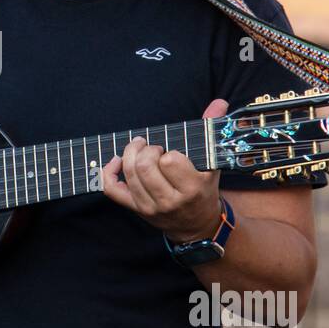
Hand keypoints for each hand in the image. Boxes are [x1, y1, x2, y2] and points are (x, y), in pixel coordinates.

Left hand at [100, 98, 228, 239]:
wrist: (197, 226)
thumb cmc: (203, 190)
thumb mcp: (212, 163)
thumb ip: (211, 130)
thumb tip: (219, 102)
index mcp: (192, 188)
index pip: (170, 161)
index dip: (169, 153)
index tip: (173, 153)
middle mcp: (170, 200)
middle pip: (145, 166)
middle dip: (147, 150)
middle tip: (154, 149)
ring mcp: (150, 207)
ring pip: (129, 174)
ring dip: (130, 154)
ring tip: (140, 150)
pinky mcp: (135, 209)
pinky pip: (112, 189)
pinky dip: (109, 171)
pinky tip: (117, 161)